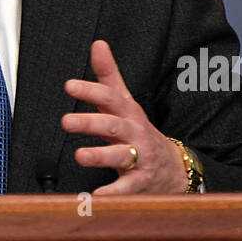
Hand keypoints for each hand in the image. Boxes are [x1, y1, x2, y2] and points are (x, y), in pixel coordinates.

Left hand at [62, 39, 187, 194]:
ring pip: (120, 155)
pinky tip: (95, 196)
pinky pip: (126, 188)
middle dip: (90, 122)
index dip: (90, 91)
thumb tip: (98, 44)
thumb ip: (109, 75)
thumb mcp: (126, 101)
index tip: (70, 85)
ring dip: (100, 155)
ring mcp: (139, 157)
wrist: (174, 167)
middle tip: (66, 122)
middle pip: (112, 125)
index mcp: (127, 112)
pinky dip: (112, 193)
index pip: (109, 98)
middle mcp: (133, 133)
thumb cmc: (140, 131)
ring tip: (80, 156)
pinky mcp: (140, 181)